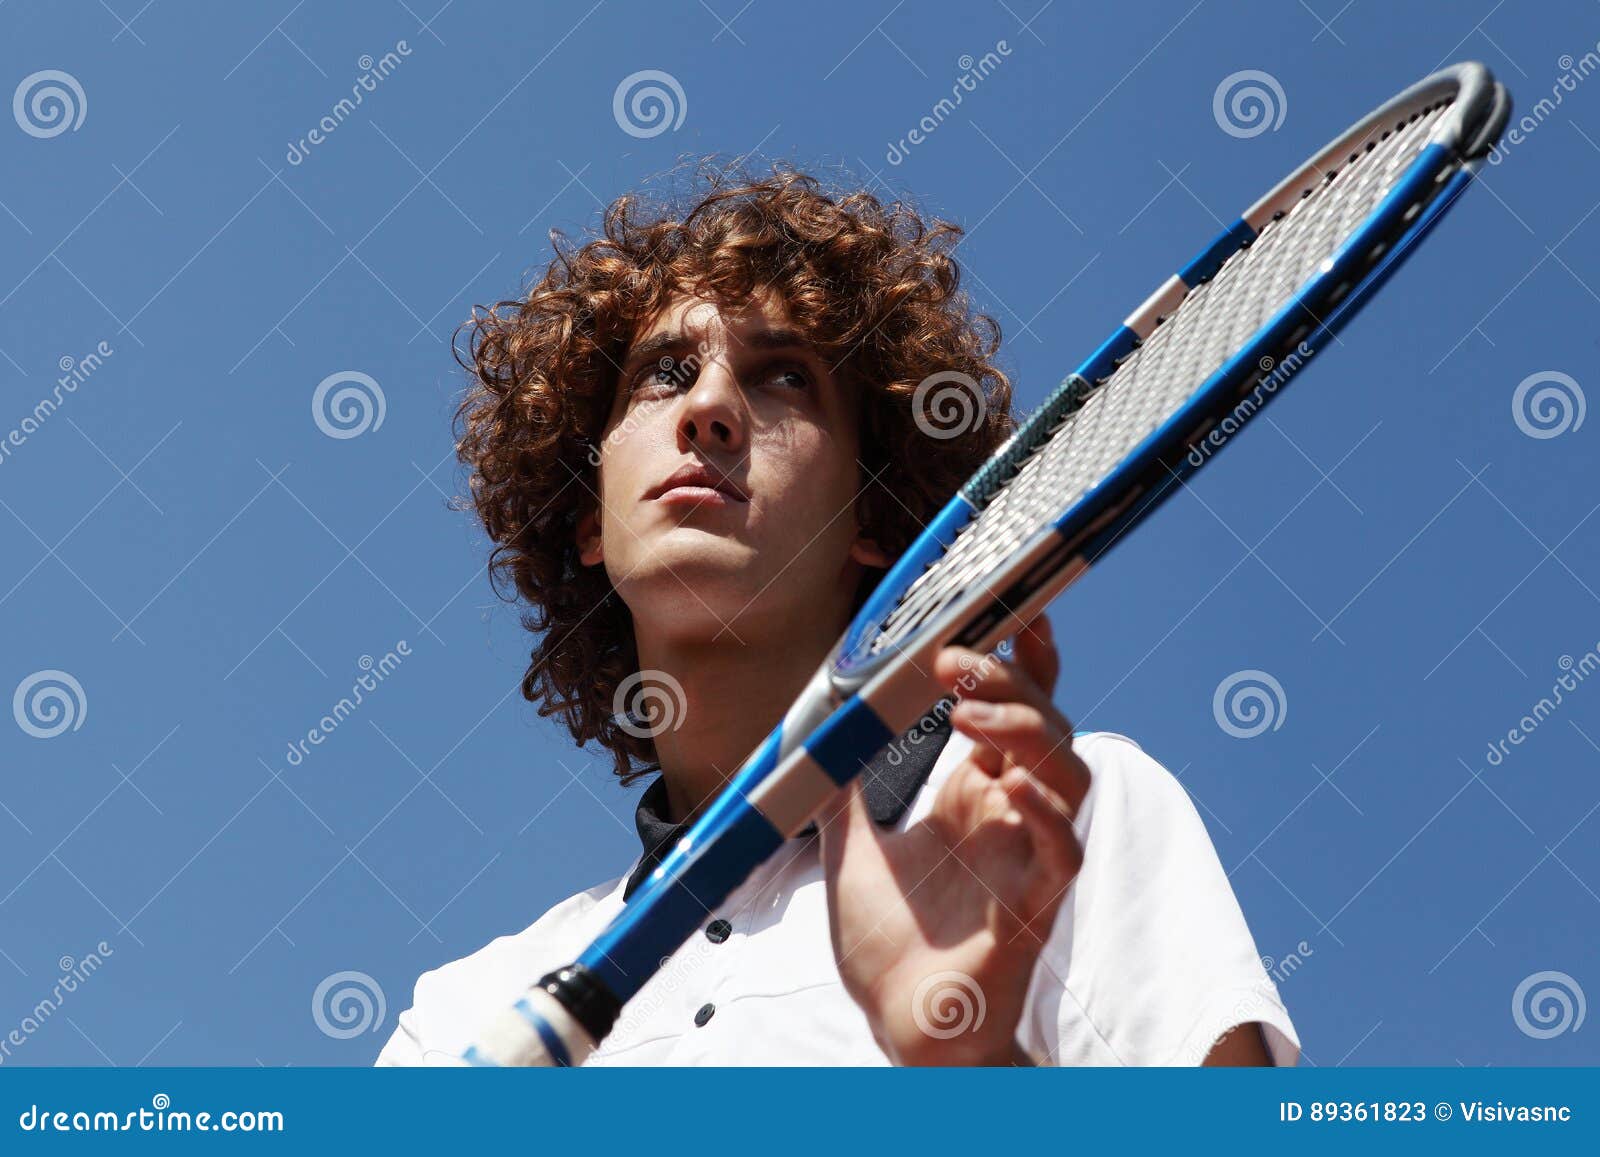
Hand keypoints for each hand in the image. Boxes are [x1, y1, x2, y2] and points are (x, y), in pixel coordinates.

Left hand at [816, 612, 1090, 1064]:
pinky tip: (1009, 788)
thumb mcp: (848, 847)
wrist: (897, 1024)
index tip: (1004, 614)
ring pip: (1069, 773)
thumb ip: (843, 787)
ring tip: (968, 713)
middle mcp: (1010, 817)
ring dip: (1027, 732)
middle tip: (952, 661)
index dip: (1022, 661)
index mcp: (975, 797)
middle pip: (1044, 726)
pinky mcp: (1036, 907)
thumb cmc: (886, 945)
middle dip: (1009, 682)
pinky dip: (1046, 813)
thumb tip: (819, 730)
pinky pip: (1065, 850)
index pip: (1016, 711)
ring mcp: (1028, 858)